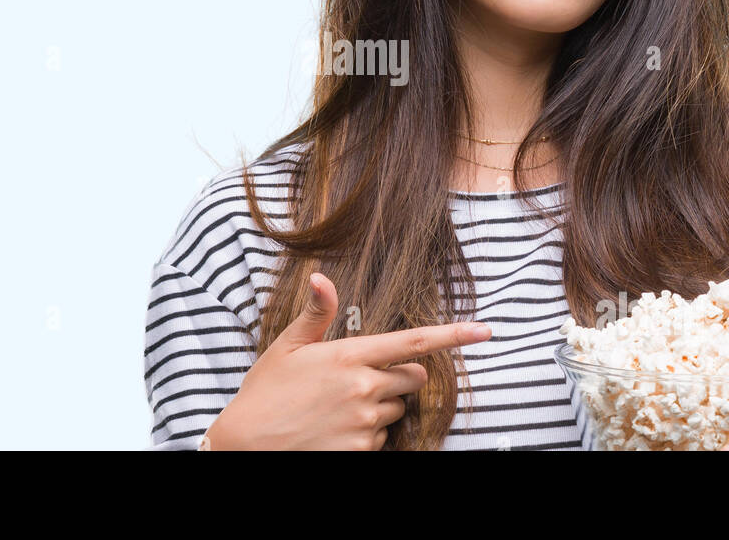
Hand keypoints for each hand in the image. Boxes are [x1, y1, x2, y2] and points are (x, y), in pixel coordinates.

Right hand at [203, 271, 492, 449]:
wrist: (244, 446)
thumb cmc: (264, 394)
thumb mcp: (287, 347)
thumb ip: (316, 314)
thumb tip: (322, 277)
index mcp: (349, 356)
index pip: (414, 342)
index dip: (454, 335)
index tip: (484, 330)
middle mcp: (363, 388)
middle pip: (414, 378)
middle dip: (399, 376)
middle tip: (360, 380)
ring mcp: (364, 424)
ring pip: (396, 410)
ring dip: (378, 408)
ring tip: (335, 409)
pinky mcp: (361, 452)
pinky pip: (381, 440)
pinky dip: (365, 436)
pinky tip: (333, 431)